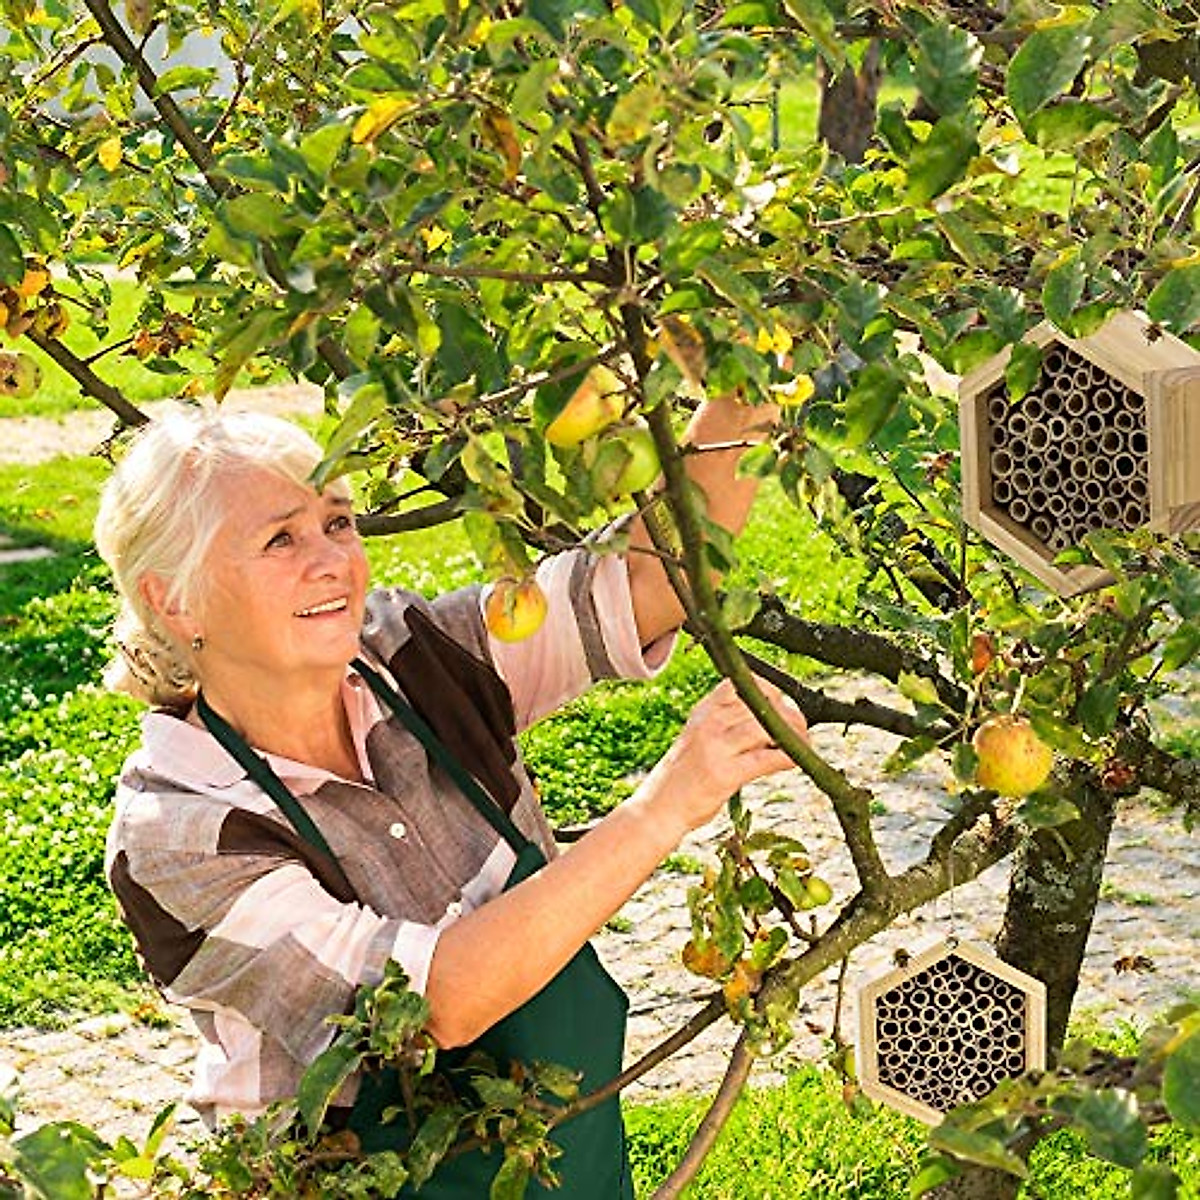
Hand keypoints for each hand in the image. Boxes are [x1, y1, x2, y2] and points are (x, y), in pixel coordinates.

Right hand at [643, 677, 808, 833]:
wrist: (657, 809)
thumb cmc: (681, 779)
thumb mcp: (697, 740)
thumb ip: (724, 726)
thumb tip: (763, 721)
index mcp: (702, 713)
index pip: (739, 684)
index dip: (768, 690)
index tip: (783, 704)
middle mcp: (708, 724)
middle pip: (760, 702)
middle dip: (789, 713)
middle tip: (801, 729)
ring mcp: (715, 748)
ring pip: (766, 726)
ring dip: (794, 735)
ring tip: (804, 745)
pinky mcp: (724, 774)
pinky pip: (766, 758)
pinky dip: (787, 758)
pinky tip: (795, 762)